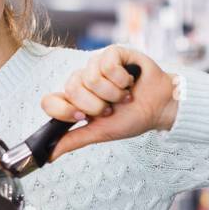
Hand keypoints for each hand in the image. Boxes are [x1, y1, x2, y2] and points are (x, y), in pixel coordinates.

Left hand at [41, 46, 179, 161]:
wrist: (160, 108)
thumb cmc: (133, 117)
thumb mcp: (100, 133)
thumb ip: (73, 140)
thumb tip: (48, 156)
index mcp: (76, 99)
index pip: (50, 101)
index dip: (66, 111)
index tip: (85, 117)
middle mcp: (82, 80)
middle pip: (71, 89)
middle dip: (97, 105)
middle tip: (112, 107)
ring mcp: (96, 64)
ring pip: (90, 78)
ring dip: (113, 94)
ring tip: (125, 96)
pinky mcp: (112, 53)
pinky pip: (106, 65)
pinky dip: (122, 79)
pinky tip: (130, 81)